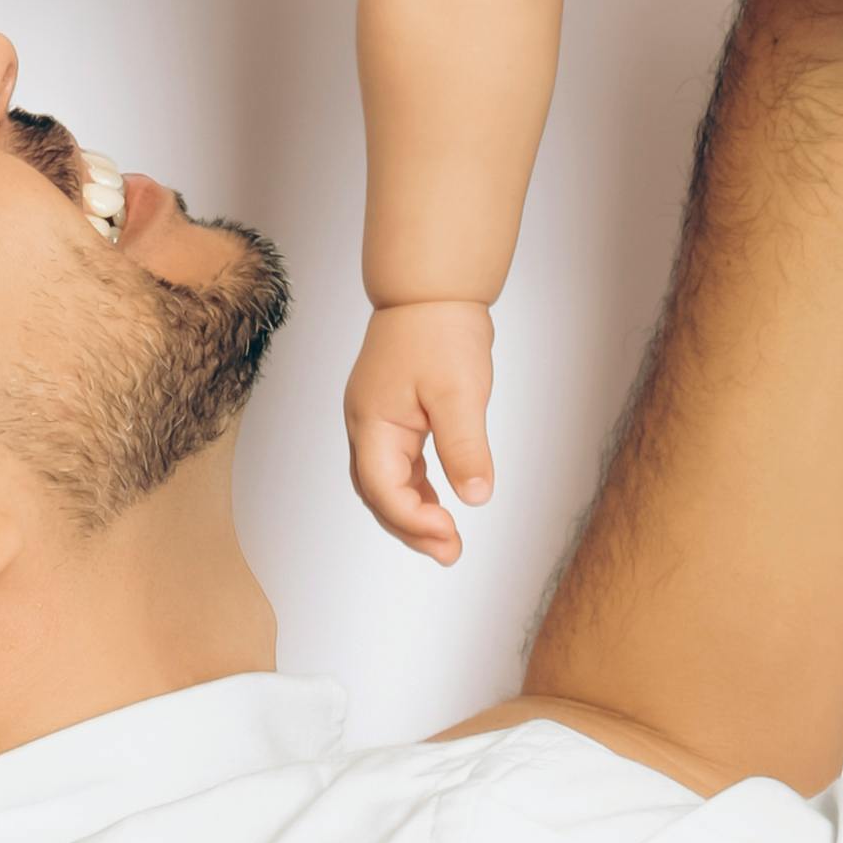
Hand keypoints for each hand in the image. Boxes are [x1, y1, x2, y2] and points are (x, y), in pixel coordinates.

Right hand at [348, 297, 498, 561]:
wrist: (431, 290)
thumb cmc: (439, 331)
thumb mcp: (459, 393)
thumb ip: (464, 447)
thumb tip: (475, 497)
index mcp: (372, 423)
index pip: (383, 489)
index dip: (413, 520)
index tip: (450, 535)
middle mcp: (366, 427)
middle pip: (378, 495)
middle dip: (411, 529)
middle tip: (451, 553)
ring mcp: (376, 422)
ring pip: (386, 483)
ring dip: (414, 514)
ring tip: (447, 542)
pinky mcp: (393, 416)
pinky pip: (398, 466)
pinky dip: (417, 491)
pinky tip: (440, 505)